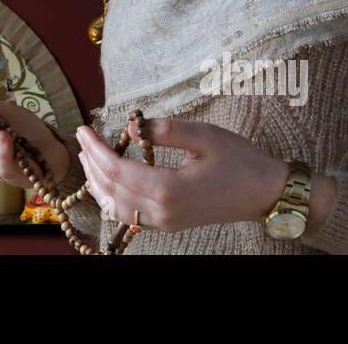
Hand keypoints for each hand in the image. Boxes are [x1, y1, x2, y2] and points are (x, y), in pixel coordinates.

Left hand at [75, 115, 290, 232]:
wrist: (266, 194)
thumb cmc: (240, 161)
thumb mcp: (205, 136)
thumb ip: (165, 130)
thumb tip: (129, 125)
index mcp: (168, 189)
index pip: (116, 170)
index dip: (95, 148)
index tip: (83, 129)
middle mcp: (162, 211)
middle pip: (111, 189)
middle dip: (91, 162)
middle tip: (81, 138)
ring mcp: (166, 222)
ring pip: (117, 207)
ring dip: (98, 182)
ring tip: (87, 157)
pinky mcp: (171, 223)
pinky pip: (131, 215)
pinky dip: (112, 198)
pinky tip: (108, 182)